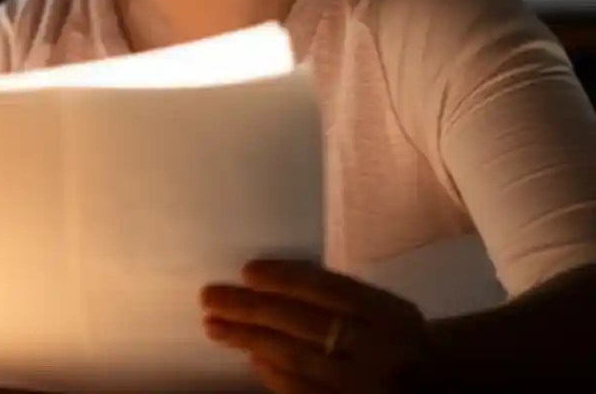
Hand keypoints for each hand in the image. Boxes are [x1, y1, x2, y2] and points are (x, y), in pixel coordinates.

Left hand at [200, 259, 428, 393]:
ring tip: (216, 327)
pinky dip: (273, 374)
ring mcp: (364, 387)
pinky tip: (251, 357)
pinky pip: (302, 392)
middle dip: (252, 310)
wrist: (441, 383)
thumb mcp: (382, 307)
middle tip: (211, 298)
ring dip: (250, 342)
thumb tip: (264, 283)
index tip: (248, 271)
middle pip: (305, 325)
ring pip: (298, 361)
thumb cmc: (394, 335)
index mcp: (390, 315)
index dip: (286, 279)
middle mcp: (380, 352)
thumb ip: (336, 295)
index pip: (330, 291)